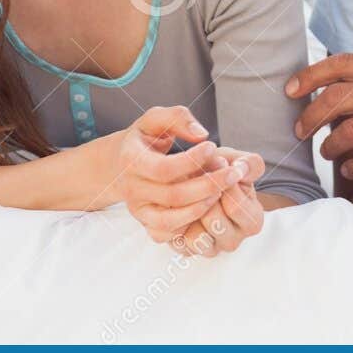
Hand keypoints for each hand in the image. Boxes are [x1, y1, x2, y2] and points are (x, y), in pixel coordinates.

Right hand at [109, 106, 254, 243]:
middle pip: (173, 196)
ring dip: (201, 208)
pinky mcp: (145, 223)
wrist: (120, 163)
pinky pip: (167, 234)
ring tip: (222, 191)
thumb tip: (201, 134)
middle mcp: (132, 189)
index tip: (213, 146)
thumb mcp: (155, 119)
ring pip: (170, 221)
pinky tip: (207, 208)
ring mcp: (138, 209)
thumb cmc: (144, 138)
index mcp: (131, 160)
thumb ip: (178, 118)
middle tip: (232, 173)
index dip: (192, 161)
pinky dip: (189, 225)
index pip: (164, 169)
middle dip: (207, 186)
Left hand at [174, 168, 267, 258]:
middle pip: (215, 223)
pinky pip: (180, 242)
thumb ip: (248, 163)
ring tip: (190, 195)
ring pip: (197, 236)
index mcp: (253, 221)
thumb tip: (240, 168)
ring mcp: (212, 248)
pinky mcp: (190, 251)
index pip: (235, 207)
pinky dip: (177, 224)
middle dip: (203, 198)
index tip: (217, 168)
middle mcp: (234, 240)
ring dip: (189, 212)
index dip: (221, 185)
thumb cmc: (218, 171)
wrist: (194, 179)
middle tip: (199, 181)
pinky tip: (180, 208)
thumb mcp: (237, 161)